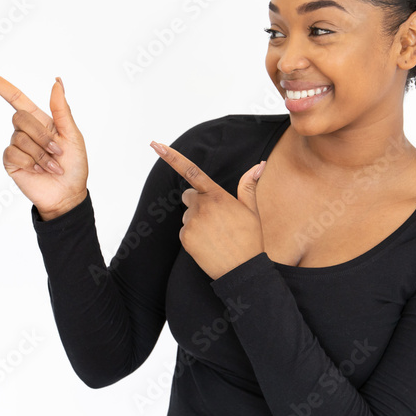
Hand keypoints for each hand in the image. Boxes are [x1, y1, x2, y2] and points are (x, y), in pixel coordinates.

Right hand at [0, 68, 88, 219]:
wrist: (68, 194)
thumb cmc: (74, 165)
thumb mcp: (73, 135)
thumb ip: (62, 109)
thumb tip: (57, 82)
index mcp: (41, 120)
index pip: (14, 97)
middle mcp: (25, 131)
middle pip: (19, 117)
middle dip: (41, 136)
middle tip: (58, 152)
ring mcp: (16, 146)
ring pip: (19, 137)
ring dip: (41, 154)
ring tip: (52, 166)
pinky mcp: (11, 162)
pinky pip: (13, 153)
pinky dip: (30, 162)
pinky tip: (38, 170)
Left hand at [151, 141, 265, 280]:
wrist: (242, 270)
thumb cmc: (250, 239)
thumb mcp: (252, 210)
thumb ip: (248, 185)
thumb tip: (259, 165)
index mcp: (217, 195)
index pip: (191, 171)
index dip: (172, 157)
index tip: (156, 145)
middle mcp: (201, 206)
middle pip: (189, 196)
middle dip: (198, 203)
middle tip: (217, 219)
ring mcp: (191, 222)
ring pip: (187, 214)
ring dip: (197, 220)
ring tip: (216, 234)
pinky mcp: (185, 237)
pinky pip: (184, 230)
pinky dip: (193, 235)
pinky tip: (208, 243)